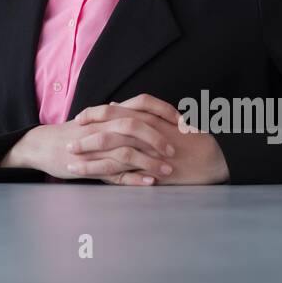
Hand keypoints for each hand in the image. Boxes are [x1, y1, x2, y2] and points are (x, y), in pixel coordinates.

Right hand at [3, 109, 175, 183]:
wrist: (43, 145)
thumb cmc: (73, 133)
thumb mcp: (97, 119)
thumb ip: (117, 114)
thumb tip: (134, 107)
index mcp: (110, 113)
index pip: (142, 103)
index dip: (164, 110)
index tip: (183, 121)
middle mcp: (105, 126)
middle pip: (136, 125)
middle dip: (159, 137)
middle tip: (176, 149)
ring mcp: (98, 146)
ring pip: (128, 150)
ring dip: (151, 161)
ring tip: (169, 171)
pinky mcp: (91, 166)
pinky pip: (115, 172)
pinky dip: (134, 177)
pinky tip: (149, 182)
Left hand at [72, 93, 230, 184]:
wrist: (213, 159)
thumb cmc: (192, 140)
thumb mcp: (166, 121)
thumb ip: (143, 114)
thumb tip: (119, 107)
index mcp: (148, 116)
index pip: (114, 111)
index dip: (94, 114)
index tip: (80, 118)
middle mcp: (145, 130)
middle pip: (107, 128)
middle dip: (85, 135)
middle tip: (68, 140)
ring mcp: (146, 150)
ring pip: (110, 149)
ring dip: (88, 154)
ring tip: (70, 159)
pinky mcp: (148, 169)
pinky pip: (120, 171)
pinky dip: (101, 172)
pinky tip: (88, 175)